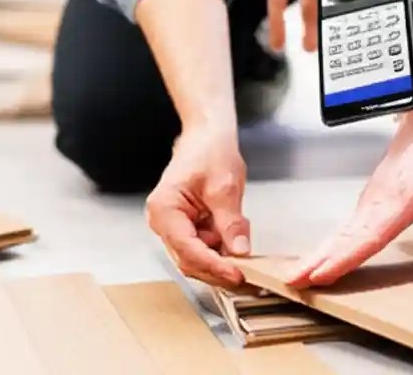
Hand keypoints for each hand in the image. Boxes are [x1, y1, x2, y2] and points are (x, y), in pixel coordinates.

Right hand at [145, 130, 249, 286]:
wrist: (208, 136)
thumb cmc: (209, 151)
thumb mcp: (225, 186)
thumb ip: (231, 222)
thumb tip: (240, 251)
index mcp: (164, 210)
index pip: (187, 250)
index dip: (213, 266)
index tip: (237, 274)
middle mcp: (163, 222)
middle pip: (190, 260)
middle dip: (219, 268)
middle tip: (248, 275)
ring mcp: (174, 227)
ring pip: (198, 258)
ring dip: (223, 259)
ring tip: (246, 249)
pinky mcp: (188, 228)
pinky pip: (205, 247)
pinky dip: (223, 248)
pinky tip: (237, 237)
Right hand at [287, 103, 412, 287]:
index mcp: (397, 205)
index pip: (367, 239)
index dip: (343, 259)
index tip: (320, 275)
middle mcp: (376, 203)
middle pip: (342, 238)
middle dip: (315, 262)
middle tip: (291, 282)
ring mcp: (369, 199)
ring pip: (340, 232)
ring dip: (317, 254)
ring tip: (296, 274)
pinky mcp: (369, 197)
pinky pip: (347, 224)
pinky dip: (330, 242)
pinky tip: (321, 255)